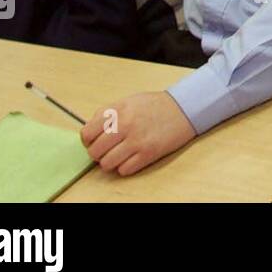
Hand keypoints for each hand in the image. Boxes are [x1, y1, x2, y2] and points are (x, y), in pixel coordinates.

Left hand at [81, 91, 195, 176]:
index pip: (87, 134)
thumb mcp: (128, 101)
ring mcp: (137, 140)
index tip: (95, 141)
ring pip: (107, 164)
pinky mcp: (148, 153)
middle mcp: (125, 125)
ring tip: (121, 155)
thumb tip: (90, 131)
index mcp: (118, 110)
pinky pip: (124, 170)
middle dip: (99, 154)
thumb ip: (108, 114)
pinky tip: (132, 157)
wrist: (184, 108)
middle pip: (95, 152)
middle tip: (108, 150)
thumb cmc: (156, 106)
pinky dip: (125, 167)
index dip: (89, 141)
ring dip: (111, 162)